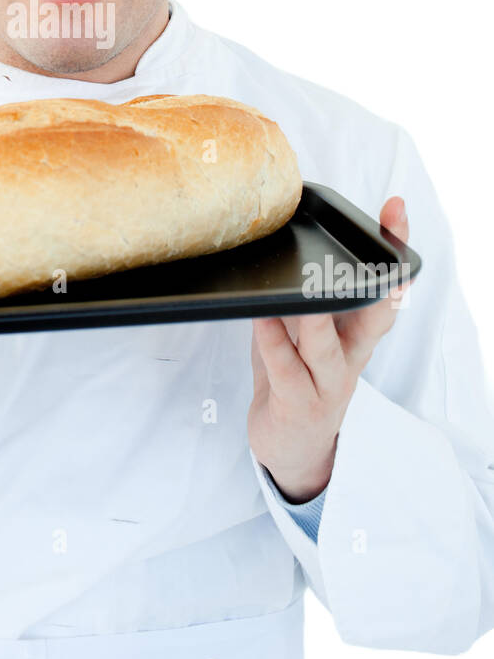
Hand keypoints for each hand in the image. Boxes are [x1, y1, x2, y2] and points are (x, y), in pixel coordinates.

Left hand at [247, 195, 411, 501]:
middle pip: (373, 316)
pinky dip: (272, 342)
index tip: (396, 210)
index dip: (391, 249)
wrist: (291, 449)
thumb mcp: (307, 332)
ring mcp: (327, 383)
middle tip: (368, 248)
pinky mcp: (299, 404)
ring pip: (327, 347)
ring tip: (308, 290)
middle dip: (375, 280)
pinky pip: (285, 369)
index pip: (383, 287)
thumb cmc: (296, 377)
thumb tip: (287, 244)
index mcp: (356, 332)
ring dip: (315, 317)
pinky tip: (262, 318)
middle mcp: (350, 356)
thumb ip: (303, 295)